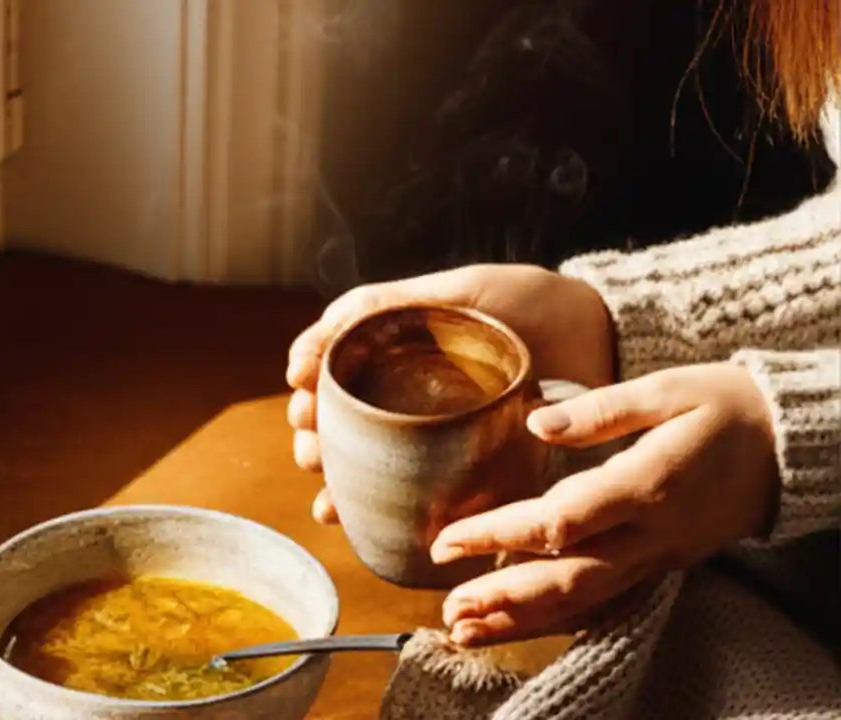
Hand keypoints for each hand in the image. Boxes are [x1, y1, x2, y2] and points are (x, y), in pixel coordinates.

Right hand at [286, 264, 614, 521]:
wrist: (605, 338)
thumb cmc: (530, 303)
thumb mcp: (458, 291)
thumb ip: (387, 304)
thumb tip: (314, 344)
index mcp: (401, 352)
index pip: (335, 370)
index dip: (307, 382)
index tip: (300, 389)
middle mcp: (412, 398)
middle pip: (342, 423)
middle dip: (313, 437)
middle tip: (310, 442)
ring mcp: (438, 438)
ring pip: (366, 465)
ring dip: (333, 481)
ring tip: (325, 491)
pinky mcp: (470, 473)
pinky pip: (413, 498)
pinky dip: (370, 513)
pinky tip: (344, 519)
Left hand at [431, 363, 778, 645]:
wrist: (792, 445)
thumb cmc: (727, 406)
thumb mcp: (665, 390)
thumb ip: (598, 411)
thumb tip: (536, 423)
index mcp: (646, 486)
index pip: (559, 523)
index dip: (499, 535)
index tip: (448, 540)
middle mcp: (651, 534)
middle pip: (568, 580)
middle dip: (503, 598)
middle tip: (449, 610)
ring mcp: (659, 556)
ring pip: (585, 602)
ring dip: (523, 620)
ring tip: (467, 631)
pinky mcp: (663, 563)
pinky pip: (607, 602)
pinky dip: (562, 620)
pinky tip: (520, 627)